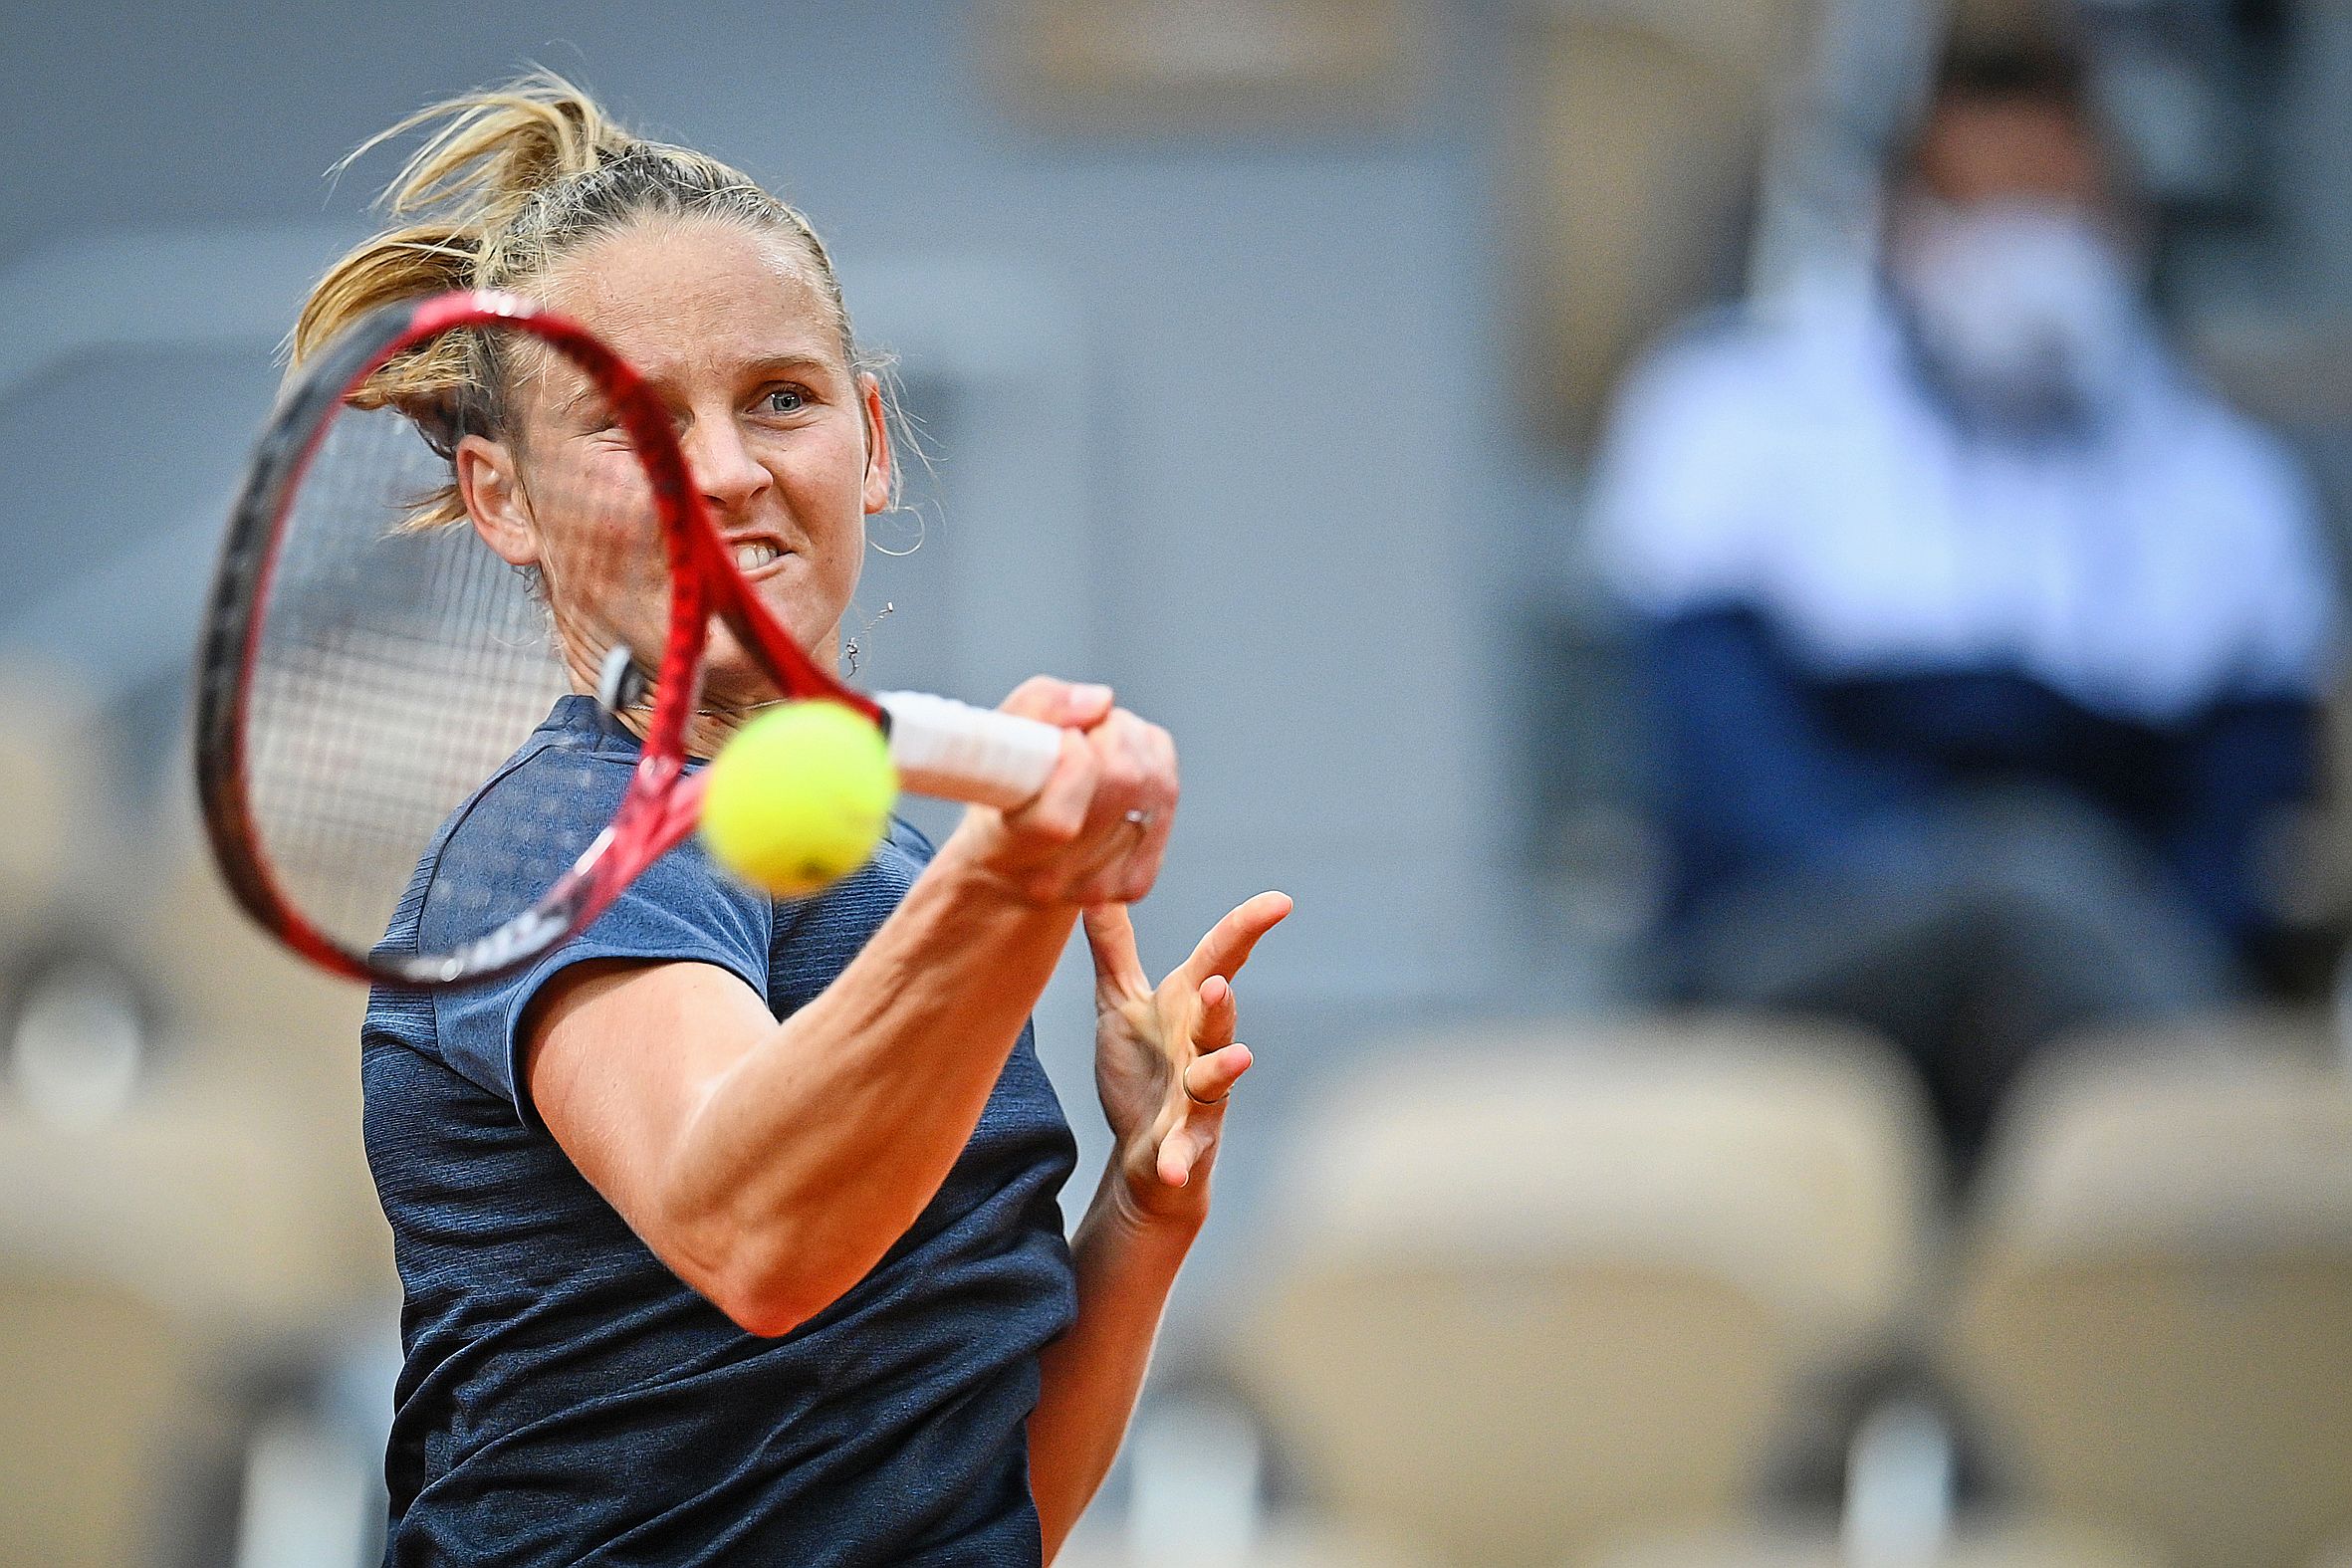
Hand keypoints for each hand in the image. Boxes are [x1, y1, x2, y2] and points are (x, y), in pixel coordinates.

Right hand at [946, 677, 1178, 907]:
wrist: (1008, 868)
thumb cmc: (996, 794)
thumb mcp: (993, 742)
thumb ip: (1036, 708)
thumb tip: (1101, 701)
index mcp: (1004, 850)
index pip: (1058, 821)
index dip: (1075, 763)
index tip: (1067, 737)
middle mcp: (1052, 879)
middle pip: (1122, 786)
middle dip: (1113, 732)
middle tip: (1085, 727)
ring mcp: (1098, 887)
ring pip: (1154, 787)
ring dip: (1134, 744)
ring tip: (1099, 743)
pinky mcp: (1134, 882)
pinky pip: (1167, 797)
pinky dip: (1153, 763)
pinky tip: (1123, 765)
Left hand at [1084, 891, 1292, 1225]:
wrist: (1146, 1157)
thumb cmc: (1141, 1072)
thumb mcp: (1120, 1003)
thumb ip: (1113, 946)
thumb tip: (1095, 886)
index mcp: (1185, 1005)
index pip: (1220, 958)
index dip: (1248, 928)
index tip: (1281, 901)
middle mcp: (1202, 1047)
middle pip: (1218, 1018)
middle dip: (1220, 1002)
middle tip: (1217, 983)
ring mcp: (1199, 1097)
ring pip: (1216, 1079)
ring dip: (1222, 1068)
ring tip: (1235, 1059)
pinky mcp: (1184, 1144)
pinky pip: (1183, 1151)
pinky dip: (1177, 1159)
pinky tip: (1169, 1167)